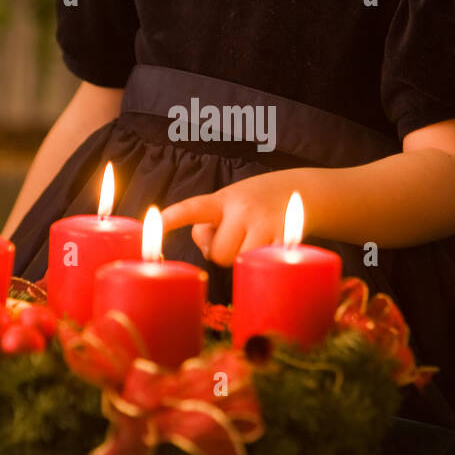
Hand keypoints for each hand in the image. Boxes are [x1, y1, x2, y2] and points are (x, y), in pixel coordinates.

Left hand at [160, 171, 297, 266]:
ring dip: (244, 260)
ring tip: (255, 242)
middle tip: (238, 239)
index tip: (154, 222)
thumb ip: (207, 228)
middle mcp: (242, 208)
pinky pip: (265, 264)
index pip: (193, 209)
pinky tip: (273, 249)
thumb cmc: (253, 203)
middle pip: (218, 254)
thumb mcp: (226, 204)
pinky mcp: (285, 238)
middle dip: (224, 253)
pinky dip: (265, 263)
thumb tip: (209, 251)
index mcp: (221, 200)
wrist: (301, 190)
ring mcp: (265, 223)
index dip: (173, 218)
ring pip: (241, 263)